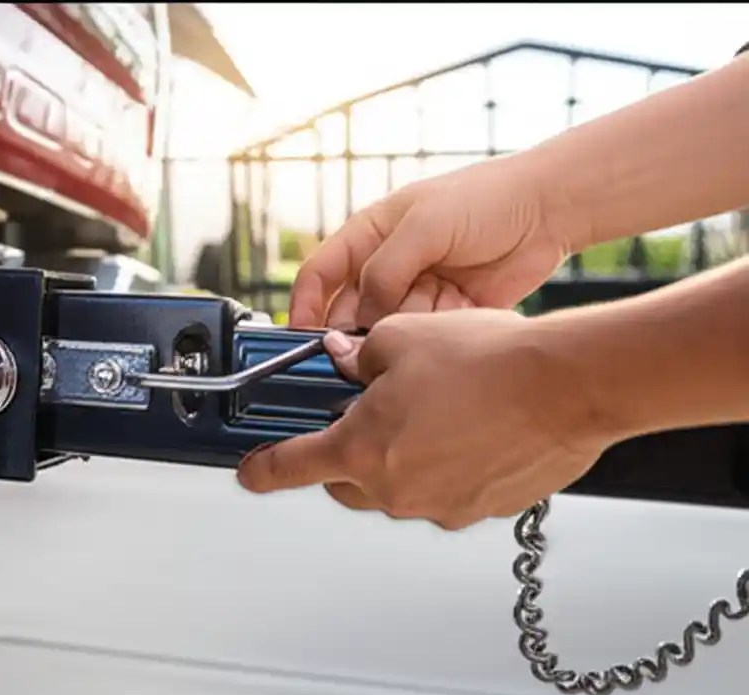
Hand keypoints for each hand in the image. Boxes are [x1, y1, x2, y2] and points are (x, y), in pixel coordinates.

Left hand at [236, 309, 614, 529]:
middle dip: (347, 452)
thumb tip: (345, 359)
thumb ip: (360, 354)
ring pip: (399, 486)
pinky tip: (469, 427)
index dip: (264, 471)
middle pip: (347, 481)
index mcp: (362, 448)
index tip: (250, 474)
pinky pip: (445, 490)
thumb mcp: (401, 336)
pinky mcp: (480, 510)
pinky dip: (446, 464)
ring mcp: (439, 506)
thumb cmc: (489, 361)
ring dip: (402, 455)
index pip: (292, 467)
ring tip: (435, 408)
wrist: (567, 385)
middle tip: (368, 414)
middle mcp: (395, 488)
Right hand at [289, 154, 589, 329]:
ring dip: (406, 324)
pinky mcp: (447, 311)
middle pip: (351, 310)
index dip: (303, 306)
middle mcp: (388, 265)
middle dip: (356, 328)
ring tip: (438, 297)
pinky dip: (437, 329)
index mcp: (370, 235)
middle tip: (366, 342)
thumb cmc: (483, 200)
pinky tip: (460, 303)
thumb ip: (385, 271)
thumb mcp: (423, 226)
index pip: (320, 274)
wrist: (548, 210)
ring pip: (389, 327)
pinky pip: (425, 333)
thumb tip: (364, 316)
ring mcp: (418, 290)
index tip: (299, 338)